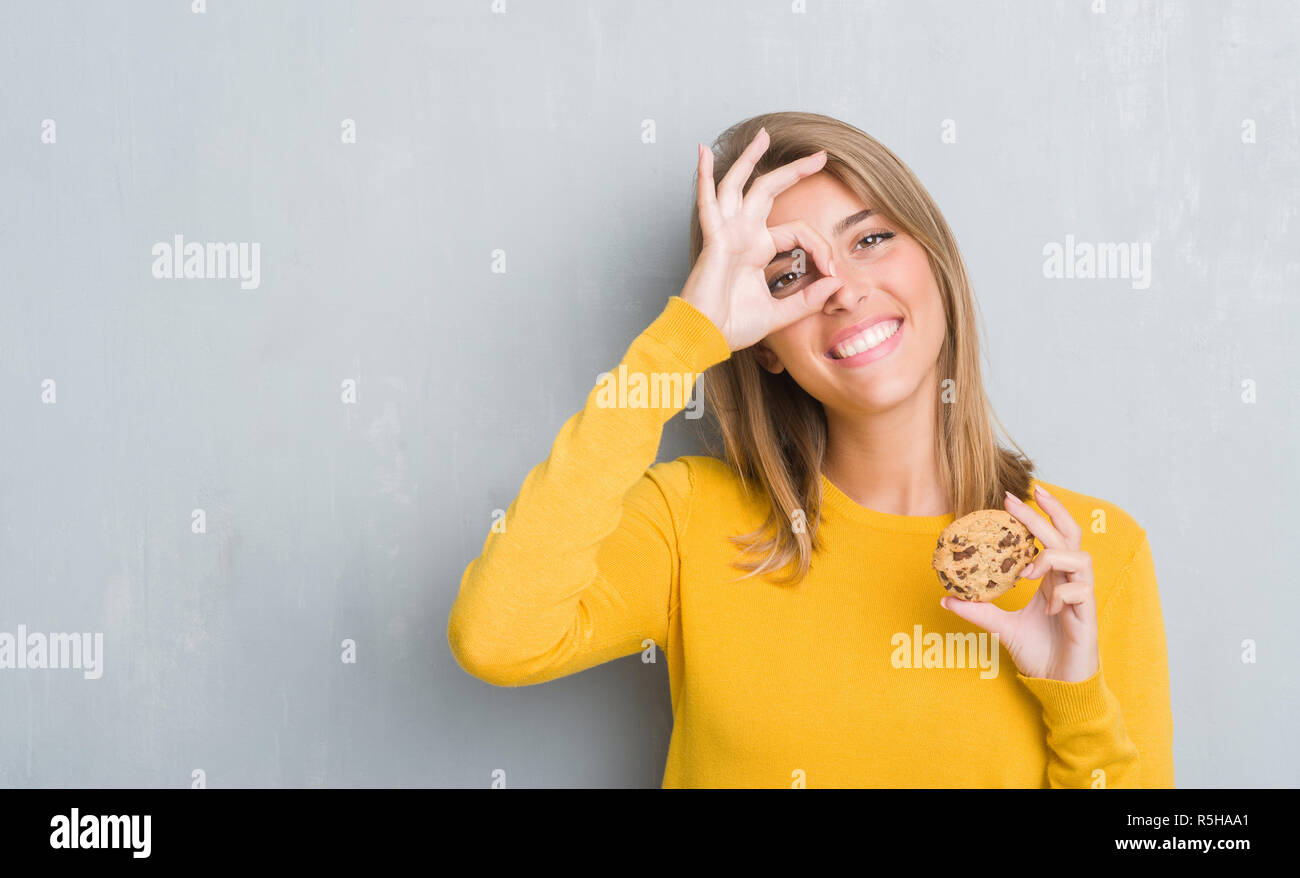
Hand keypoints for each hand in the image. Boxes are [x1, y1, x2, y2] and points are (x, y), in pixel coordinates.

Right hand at [680, 127, 845, 350]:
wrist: (704, 337)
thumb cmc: (732, 326)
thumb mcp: (780, 314)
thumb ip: (807, 299)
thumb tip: (836, 284)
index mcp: (757, 250)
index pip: (798, 233)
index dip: (821, 248)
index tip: (834, 273)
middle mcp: (742, 236)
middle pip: (768, 191)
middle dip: (794, 171)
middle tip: (819, 155)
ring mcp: (727, 234)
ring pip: (739, 185)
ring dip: (751, 159)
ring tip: (764, 136)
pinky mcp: (713, 239)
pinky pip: (708, 202)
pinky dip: (702, 177)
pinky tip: (701, 153)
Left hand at [941, 484, 1099, 682]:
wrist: (1058, 684)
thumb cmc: (1039, 652)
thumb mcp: (1002, 627)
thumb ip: (979, 611)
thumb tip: (945, 600)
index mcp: (1053, 578)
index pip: (1053, 534)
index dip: (1039, 513)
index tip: (1014, 495)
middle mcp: (1069, 581)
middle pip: (1067, 535)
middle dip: (1044, 514)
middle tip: (1013, 499)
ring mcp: (1081, 597)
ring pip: (1080, 558)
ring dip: (1051, 558)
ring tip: (1027, 572)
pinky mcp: (1088, 617)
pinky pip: (1080, 592)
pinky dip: (1061, 595)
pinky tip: (1047, 610)